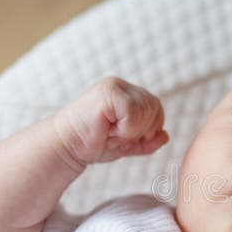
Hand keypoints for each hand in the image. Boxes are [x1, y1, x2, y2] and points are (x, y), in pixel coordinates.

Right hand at [52, 76, 168, 167]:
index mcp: (129, 94)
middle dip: (139, 131)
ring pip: (146, 112)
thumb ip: (147, 141)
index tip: (122, 135)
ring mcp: (115, 86)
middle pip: (155, 109)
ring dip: (129, 132)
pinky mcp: (108, 92)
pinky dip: (124, 129)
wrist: (66, 146)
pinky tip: (107, 128)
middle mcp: (123, 86)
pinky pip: (133, 114)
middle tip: (113, 134)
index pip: (157, 109)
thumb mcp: (126, 144)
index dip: (147, 129)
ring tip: (109, 132)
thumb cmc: (93, 144)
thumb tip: (166, 136)